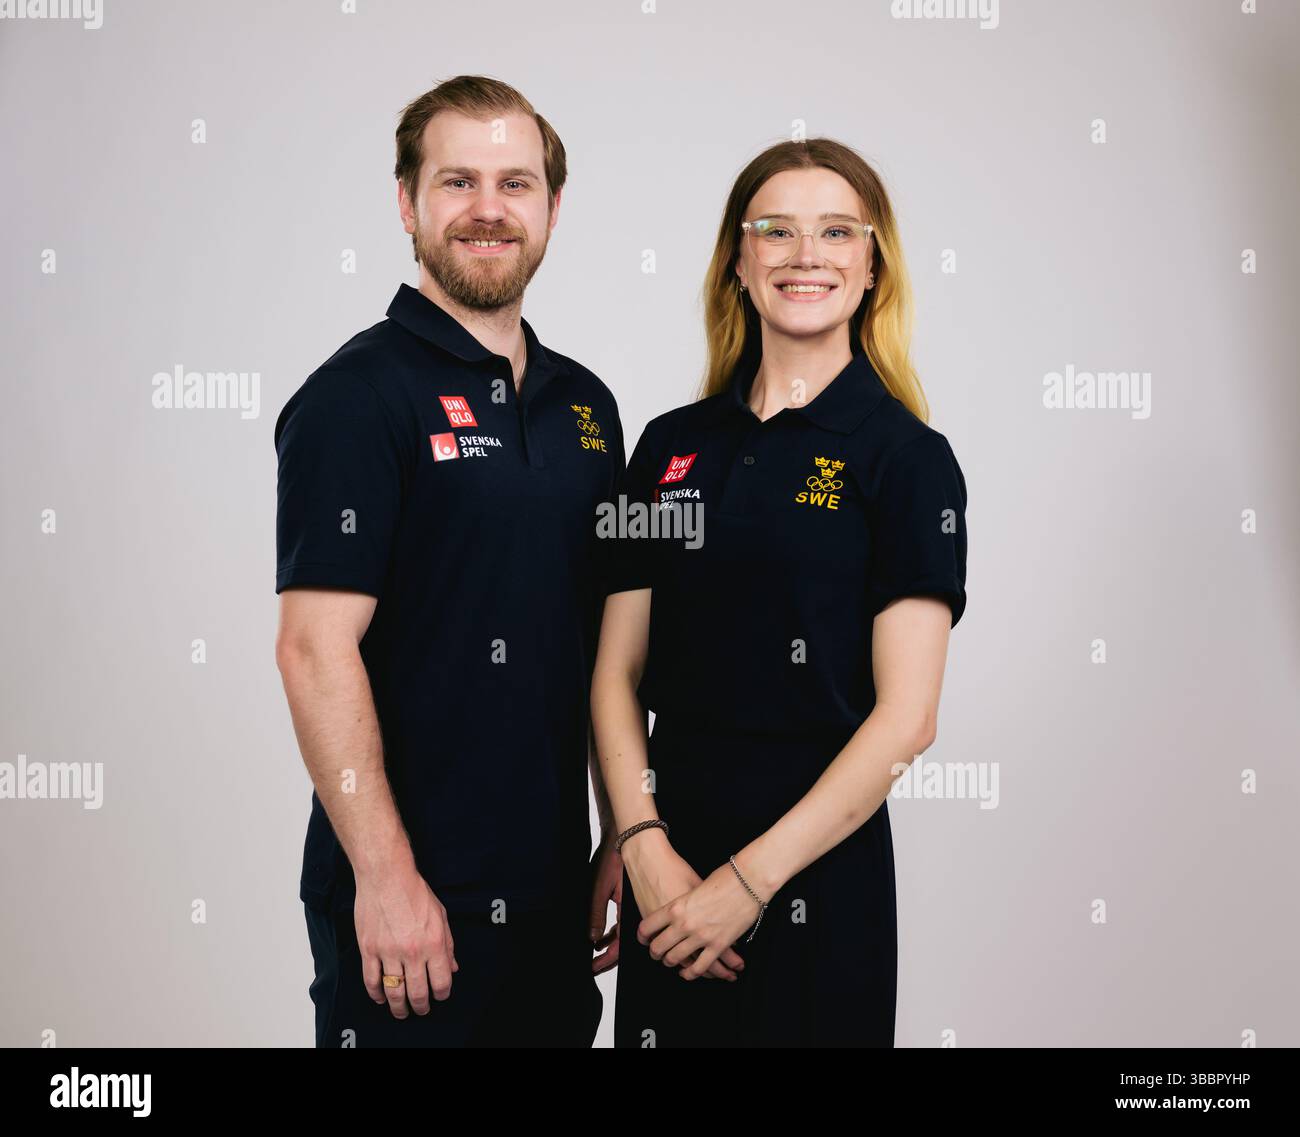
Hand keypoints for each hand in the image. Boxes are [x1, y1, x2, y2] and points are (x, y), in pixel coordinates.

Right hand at [353, 864, 457, 1017]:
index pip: (442, 981)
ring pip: (394, 991)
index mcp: (434, 943)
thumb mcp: (440, 915)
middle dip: (421, 1006)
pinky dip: (376, 994)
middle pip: (418, 992)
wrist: (386, 876)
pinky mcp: (369, 949)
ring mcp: (389, 952)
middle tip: (421, 1010)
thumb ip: (448, 944)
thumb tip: (452, 967)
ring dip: (398, 1006)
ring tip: (401, 1011)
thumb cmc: (415, 892)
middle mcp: (413, 951)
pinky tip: (381, 998)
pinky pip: (372, 980)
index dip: (443, 994)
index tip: (440, 996)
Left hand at [589, 830, 621, 975]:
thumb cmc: (613, 859)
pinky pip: (626, 923)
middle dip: (610, 957)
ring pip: (625, 934)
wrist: (628, 838)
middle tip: (596, 966)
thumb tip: (593, 938)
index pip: (620, 945)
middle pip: (625, 944)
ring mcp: (636, 907)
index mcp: (628, 910)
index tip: (595, 968)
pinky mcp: (633, 900)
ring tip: (598, 953)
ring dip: (612, 945)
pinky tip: (604, 936)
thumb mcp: (600, 888)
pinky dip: (615, 933)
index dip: (607, 959)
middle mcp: (635, 911)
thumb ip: (597, 915)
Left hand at [624, 832, 745, 980]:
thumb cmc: (722, 877)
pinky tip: (687, 973)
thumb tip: (676, 910)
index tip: (644, 939)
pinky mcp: (718, 945)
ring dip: (671, 963)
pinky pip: (699, 967)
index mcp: (675, 907)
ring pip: (676, 959)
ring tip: (670, 962)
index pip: (647, 927)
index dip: (643, 936)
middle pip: (658, 947)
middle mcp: (684, 924)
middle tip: (656, 954)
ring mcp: (701, 936)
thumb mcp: (692, 885)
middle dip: (655, 953)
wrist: (748, 880)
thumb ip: (682, 902)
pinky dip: (691, 973)